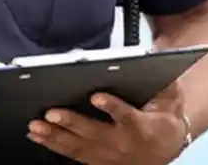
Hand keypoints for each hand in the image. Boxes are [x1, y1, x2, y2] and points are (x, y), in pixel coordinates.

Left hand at [27, 79, 189, 164]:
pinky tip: (37, 136)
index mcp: (142, 126)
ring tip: (35, 125)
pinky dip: (53, 145)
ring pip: (79, 147)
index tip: (96, 96)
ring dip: (55, 136)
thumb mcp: (172, 98)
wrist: (166, 150)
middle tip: (51, 112)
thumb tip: (158, 54)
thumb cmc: (165, 119)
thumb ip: (166, 80)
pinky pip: (72, 154)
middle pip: (94, 134)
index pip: (126, 116)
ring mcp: (108, 155)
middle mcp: (122, 143)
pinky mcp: (97, 160)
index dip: (112, 107)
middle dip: (72, 123)